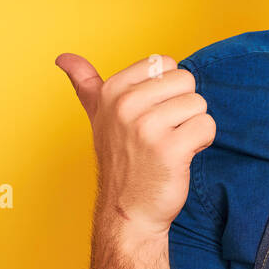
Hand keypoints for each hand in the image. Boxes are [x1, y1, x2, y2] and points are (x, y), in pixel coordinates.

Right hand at [56, 52, 214, 239]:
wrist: (128, 211)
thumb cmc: (121, 160)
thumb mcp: (98, 116)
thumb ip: (85, 84)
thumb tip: (62, 57)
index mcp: (112, 90)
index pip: (166, 63)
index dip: (167, 89)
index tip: (150, 114)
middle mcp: (125, 106)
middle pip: (186, 81)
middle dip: (183, 107)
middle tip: (163, 133)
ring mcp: (146, 128)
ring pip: (199, 104)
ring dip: (192, 127)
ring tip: (170, 146)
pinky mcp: (170, 149)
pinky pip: (206, 126)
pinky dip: (201, 142)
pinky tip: (181, 157)